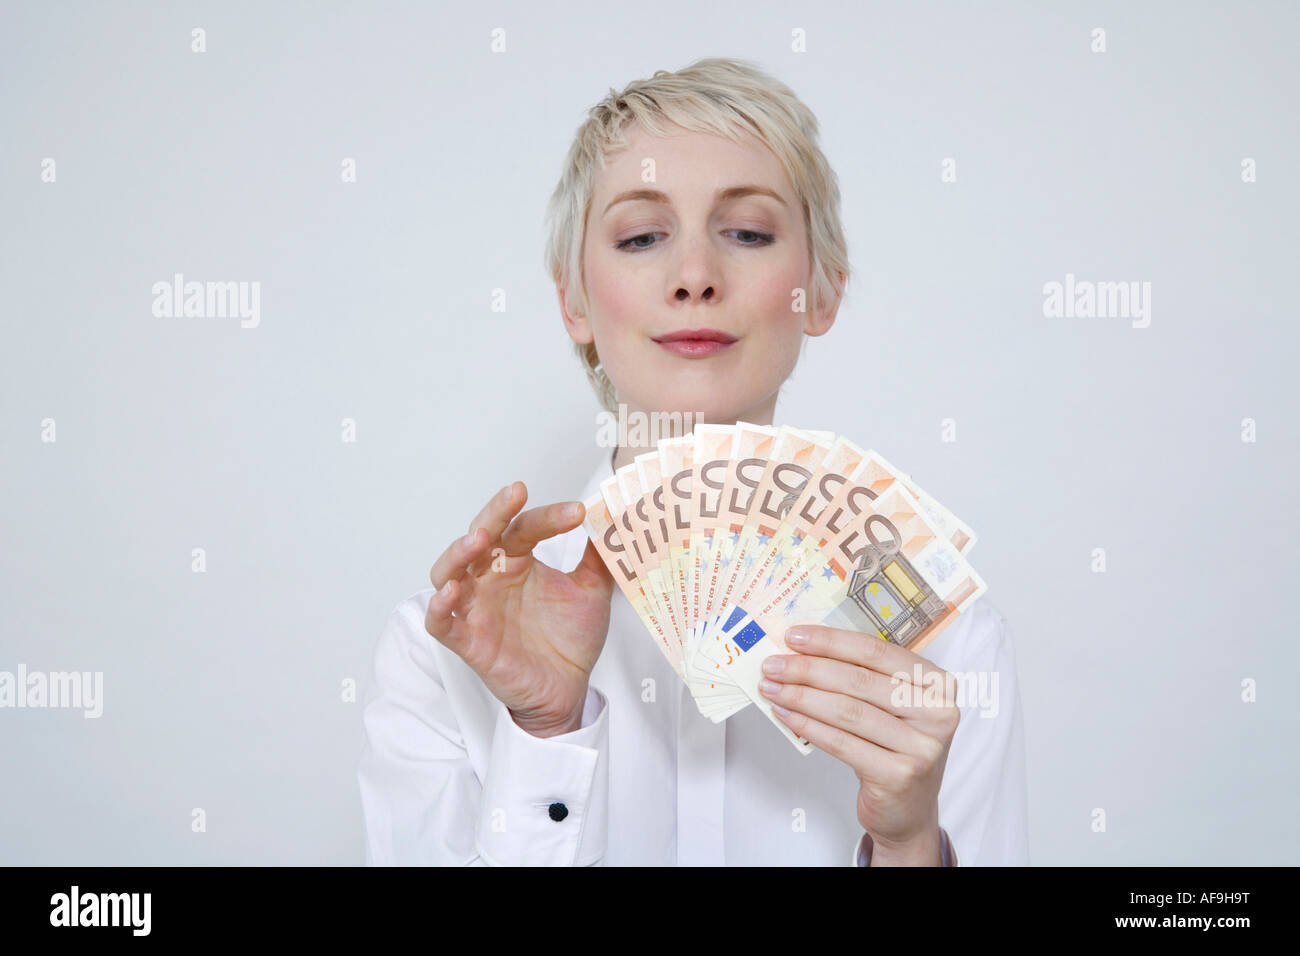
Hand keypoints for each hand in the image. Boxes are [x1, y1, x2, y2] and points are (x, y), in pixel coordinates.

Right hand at [425, 481, 615, 737]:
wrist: (568, 690)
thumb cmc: (571, 639)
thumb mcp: (593, 591)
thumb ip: (599, 556)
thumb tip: (614, 515)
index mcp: (517, 561)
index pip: (525, 527)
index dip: (549, 516)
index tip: (579, 512)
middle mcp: (491, 578)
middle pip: (481, 535)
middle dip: (495, 512)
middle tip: (515, 494)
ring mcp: (475, 608)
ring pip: (447, 571)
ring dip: (459, 552)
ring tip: (480, 538)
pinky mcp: (467, 642)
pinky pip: (440, 622)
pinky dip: (439, 606)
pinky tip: (451, 591)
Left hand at [758, 625, 959, 863]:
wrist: (908, 808)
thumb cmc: (894, 746)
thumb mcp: (891, 705)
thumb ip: (861, 675)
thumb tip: (802, 649)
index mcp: (937, 683)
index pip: (877, 651)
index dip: (831, 642)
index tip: (794, 636)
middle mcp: (938, 712)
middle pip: (859, 680)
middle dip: (807, 669)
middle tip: (773, 665)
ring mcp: (922, 746)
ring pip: (847, 711)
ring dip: (801, 697)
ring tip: (772, 689)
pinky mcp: (900, 775)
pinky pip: (842, 743)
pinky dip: (808, 727)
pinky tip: (786, 716)